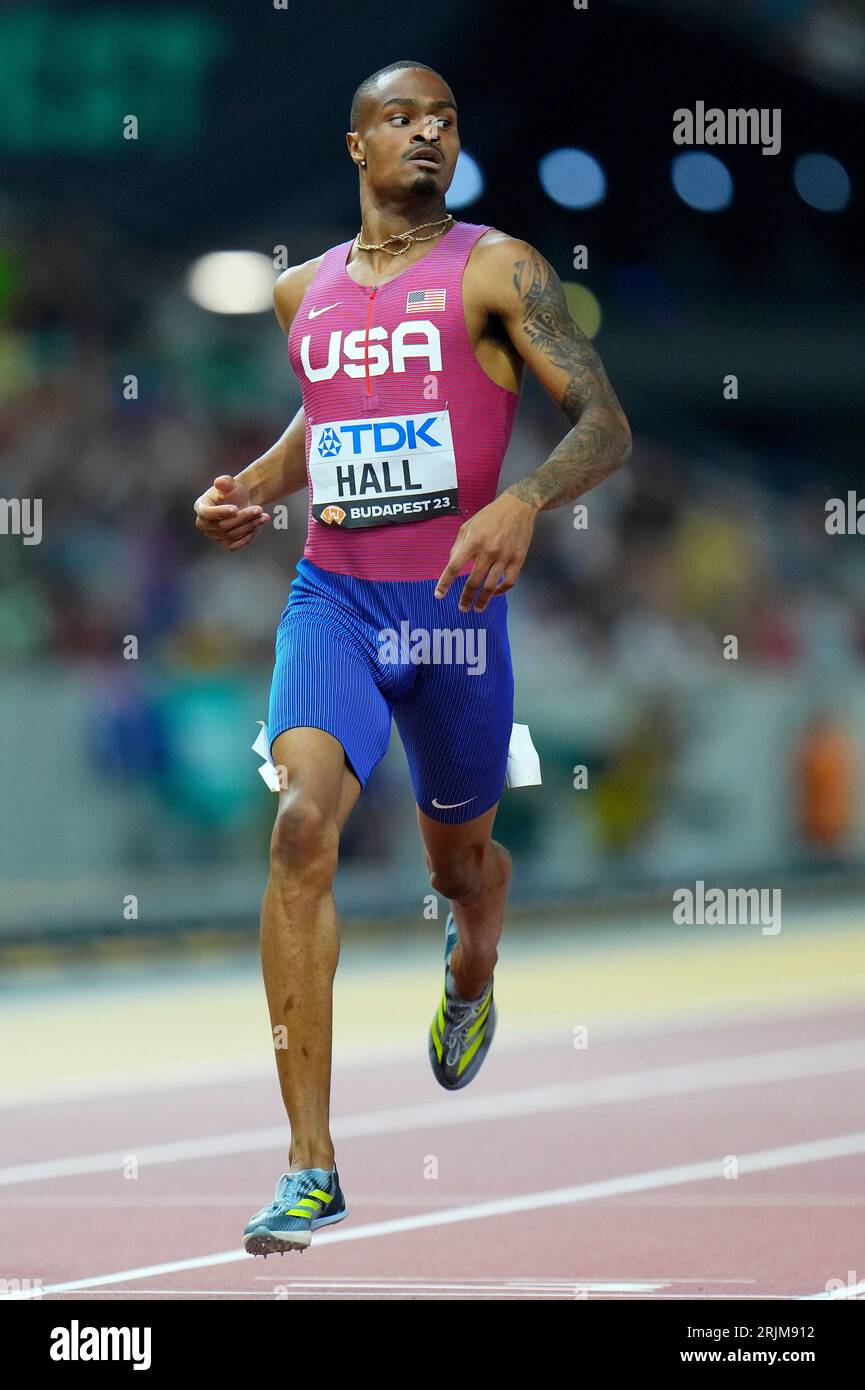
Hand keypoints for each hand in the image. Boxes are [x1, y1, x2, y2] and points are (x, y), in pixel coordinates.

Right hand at [193, 475, 269, 551]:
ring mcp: (213, 534)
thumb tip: (219, 482)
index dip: (220, 512)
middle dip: (242, 517)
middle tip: (259, 509)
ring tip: (263, 516)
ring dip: (249, 526)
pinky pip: (233, 546)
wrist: (242, 500)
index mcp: (201, 506)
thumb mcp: (230, 483)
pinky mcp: (224, 542)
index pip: (206, 514)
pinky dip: (246, 538)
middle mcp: (203, 523)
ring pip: (231, 535)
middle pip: (222, 526)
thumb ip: (225, 482)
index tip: (236, 508)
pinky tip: (256, 528)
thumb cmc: (233, 490)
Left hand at [434, 492, 537, 611]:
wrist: (519, 506)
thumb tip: (452, 563)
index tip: (439, 595)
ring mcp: (504, 556)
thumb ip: (458, 545)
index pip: (455, 567)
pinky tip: (495, 594)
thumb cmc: (490, 515)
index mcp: (473, 541)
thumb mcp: (468, 525)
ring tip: (478, 608)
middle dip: (466, 598)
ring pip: (491, 585)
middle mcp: (488, 551)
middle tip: (462, 608)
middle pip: (473, 581)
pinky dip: (501, 591)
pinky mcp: (518, 559)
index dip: (445, 583)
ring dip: (483, 600)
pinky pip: (509, 581)